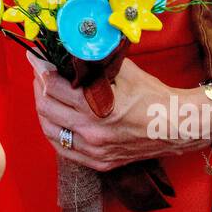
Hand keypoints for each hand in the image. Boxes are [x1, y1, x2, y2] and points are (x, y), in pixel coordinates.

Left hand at [28, 53, 199, 170]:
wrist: (175, 126)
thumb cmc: (151, 95)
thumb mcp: (123, 71)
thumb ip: (94, 62)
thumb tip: (69, 50)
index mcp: (96, 107)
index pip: (53, 87)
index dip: (41, 70)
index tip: (36, 60)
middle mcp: (91, 132)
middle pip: (45, 108)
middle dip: (38, 87)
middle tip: (40, 75)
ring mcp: (93, 150)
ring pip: (50, 131)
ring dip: (43, 110)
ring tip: (44, 94)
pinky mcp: (98, 162)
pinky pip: (63, 149)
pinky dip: (54, 131)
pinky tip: (54, 119)